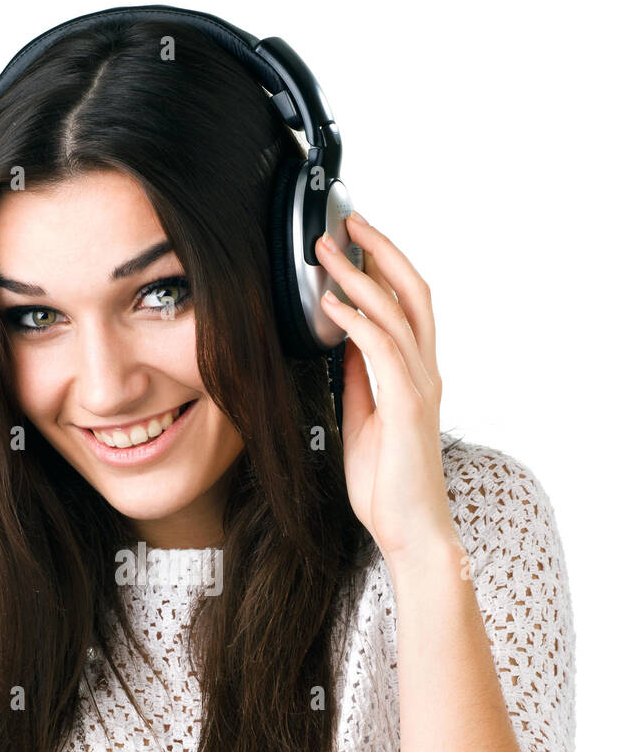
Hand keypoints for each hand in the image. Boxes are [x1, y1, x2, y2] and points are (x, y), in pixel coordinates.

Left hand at [315, 214, 461, 567]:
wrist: (408, 530)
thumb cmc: (386, 484)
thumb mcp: (364, 418)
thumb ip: (360, 379)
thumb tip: (342, 342)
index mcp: (417, 375)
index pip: (408, 305)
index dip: (385, 267)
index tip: (354, 240)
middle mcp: (426, 373)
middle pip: (414, 292)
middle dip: (381, 251)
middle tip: (347, 222)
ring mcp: (420, 387)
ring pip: (397, 312)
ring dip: (358, 276)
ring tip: (325, 253)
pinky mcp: (407, 406)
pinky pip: (382, 349)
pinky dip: (355, 320)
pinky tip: (329, 304)